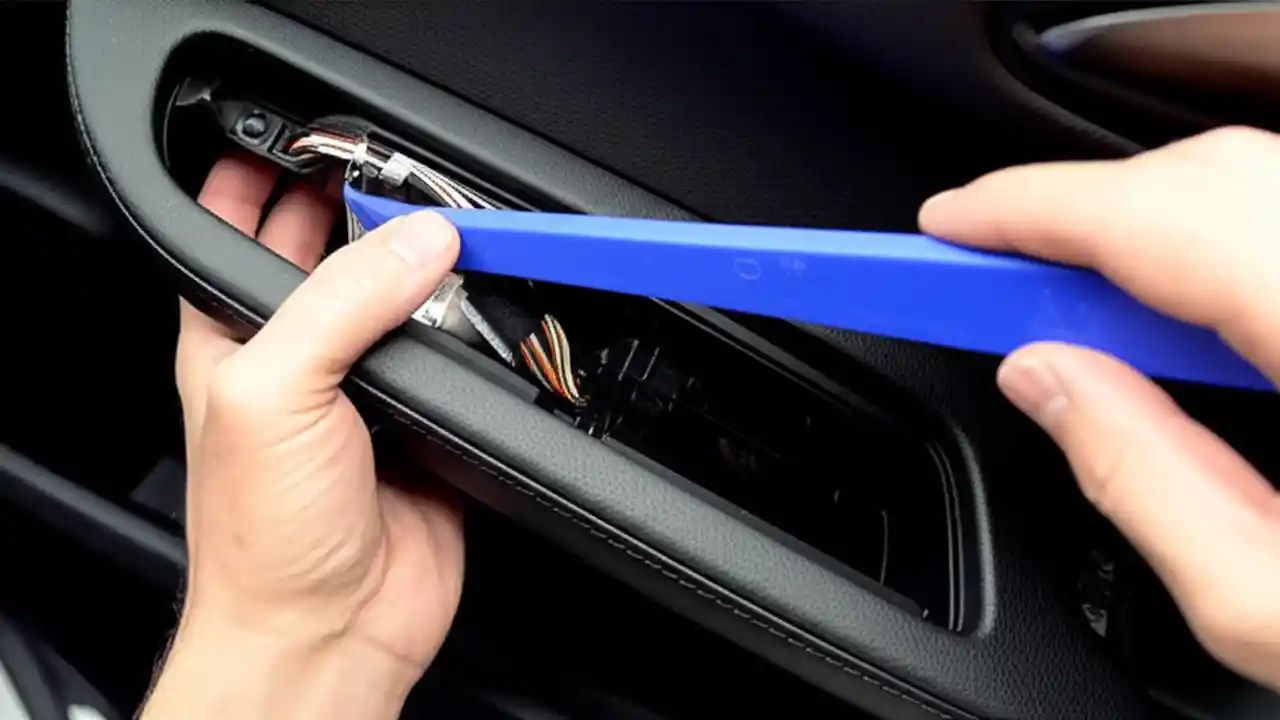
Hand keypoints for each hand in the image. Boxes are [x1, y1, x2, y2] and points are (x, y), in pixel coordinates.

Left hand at [141, 153, 464, 719]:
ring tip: (464, 235)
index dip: (271, 178)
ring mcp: (370, 393)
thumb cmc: (264, 537)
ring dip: (438, 276)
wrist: (331, 633)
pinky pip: (464, 363)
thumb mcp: (273, 392)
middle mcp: (303, 358)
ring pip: (411, 305)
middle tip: (414, 185)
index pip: (241, 228)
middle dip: (370, 214)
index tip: (323, 147)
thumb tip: (419, 243)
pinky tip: (496, 311)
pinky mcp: (431, 426)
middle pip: (338, 256)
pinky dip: (484, 338)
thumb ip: (342, 303)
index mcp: (237, 336)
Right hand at [919, 126, 1279, 690]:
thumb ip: (1142, 480)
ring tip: (1079, 306)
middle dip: (1078, 215)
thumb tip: (1044, 377)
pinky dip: (1222, 237)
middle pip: (1213, 181)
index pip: (1165, 223)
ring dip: (1149, 226)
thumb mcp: (1273, 611)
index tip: (948, 230)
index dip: (1034, 212)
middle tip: (988, 277)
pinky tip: (1190, 312)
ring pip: (1266, 183)